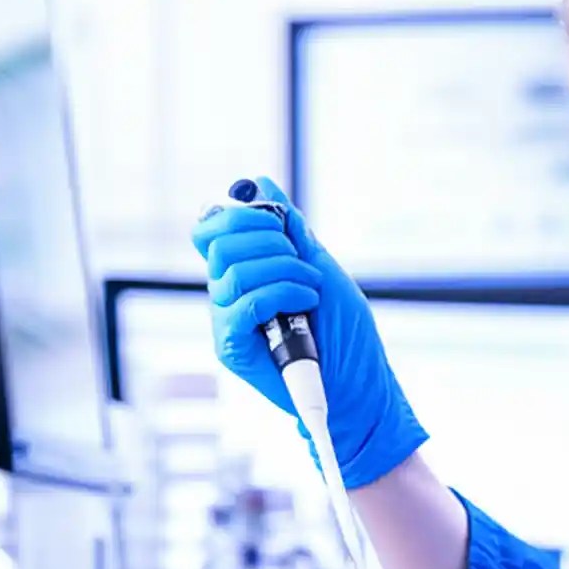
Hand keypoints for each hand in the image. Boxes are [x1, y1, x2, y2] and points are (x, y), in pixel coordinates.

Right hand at [191, 177, 428, 487]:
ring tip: (312, 288)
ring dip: (283, 268)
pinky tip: (305, 303)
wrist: (358, 388)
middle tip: (299, 256)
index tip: (274, 218)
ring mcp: (227, 320)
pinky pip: (242, 304)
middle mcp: (228, 293)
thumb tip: (260, 181)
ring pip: (231, 270)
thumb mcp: (321, 267)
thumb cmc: (345, 334)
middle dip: (264, 235)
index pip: (210, 228)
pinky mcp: (232, 347)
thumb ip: (290, 228)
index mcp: (244, 270)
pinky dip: (280, 293)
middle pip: (215, 241)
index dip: (235, 213)